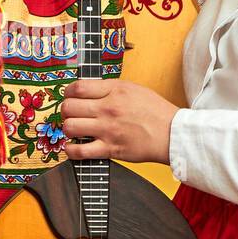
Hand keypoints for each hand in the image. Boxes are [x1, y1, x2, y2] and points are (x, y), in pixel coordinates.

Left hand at [60, 79, 176, 165]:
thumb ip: (110, 89)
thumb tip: (89, 91)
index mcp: (114, 90)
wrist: (171, 133)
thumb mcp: (134, 89)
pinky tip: (73, 147)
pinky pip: (79, 151)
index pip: (78, 87)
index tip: (70, 97)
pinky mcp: (110, 149)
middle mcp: (108, 108)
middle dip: (66, 111)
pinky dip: (71, 150)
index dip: (68, 92)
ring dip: (68, 129)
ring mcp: (107, 129)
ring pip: (70, 127)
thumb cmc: (155, 112)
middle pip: (69, 106)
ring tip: (74, 130)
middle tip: (71, 114)